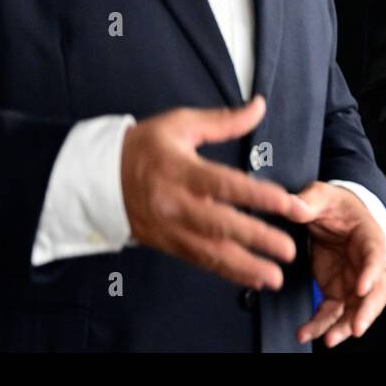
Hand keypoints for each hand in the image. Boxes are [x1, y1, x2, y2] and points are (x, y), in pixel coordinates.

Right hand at [120, 95, 318, 289]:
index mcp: (180, 169)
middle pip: (220, 224)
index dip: (256, 195)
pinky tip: (251, 278)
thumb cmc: (144, 146)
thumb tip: (259, 106)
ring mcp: (170, 227)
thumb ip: (224, 121)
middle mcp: (175, 203)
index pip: (224, 184)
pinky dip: (226, 272)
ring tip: (274, 277)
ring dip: (245, 266)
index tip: (285, 203)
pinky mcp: (166, 243)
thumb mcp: (180, 124)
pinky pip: (199, 261)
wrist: (97, 176)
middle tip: (288, 249)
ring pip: (210, 251)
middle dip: (256, 239)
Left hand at [294, 182, 385, 346]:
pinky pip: (332, 313)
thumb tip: (291, 206)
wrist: (336, 215)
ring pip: (355, 309)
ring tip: (327, 340)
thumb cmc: (336, 205)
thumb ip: (308, 201)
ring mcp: (353, 281)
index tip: (360, 287)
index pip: (374, 257)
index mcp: (369, 238)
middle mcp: (366, 265)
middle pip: (375, 293)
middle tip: (355, 328)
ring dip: (343, 327)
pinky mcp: (337, 291)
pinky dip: (322, 326)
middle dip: (366, 312)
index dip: (370, 273)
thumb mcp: (322, 195)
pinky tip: (307, 333)